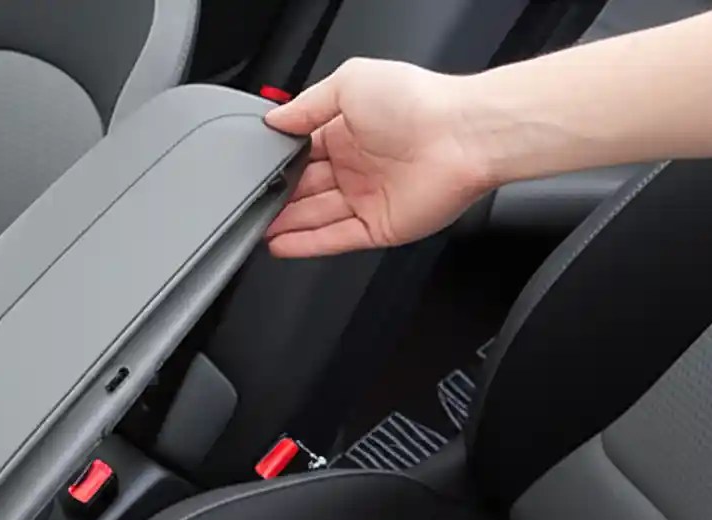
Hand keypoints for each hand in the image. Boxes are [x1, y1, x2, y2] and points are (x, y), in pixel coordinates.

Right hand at [264, 58, 493, 256]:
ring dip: (284, 224)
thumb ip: (306, 104)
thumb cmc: (418, 101)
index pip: (301, 154)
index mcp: (348, 131)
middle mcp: (357, 166)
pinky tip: (279, 244)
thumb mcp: (348, 82)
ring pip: (314, 217)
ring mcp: (367, 198)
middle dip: (276, 198)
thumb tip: (274, 118)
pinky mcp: (378, 227)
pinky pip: (334, 239)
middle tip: (248, 203)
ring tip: (253, 228)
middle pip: (304, 189)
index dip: (276, 165)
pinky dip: (306, 245)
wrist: (463, 136)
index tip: (252, 172)